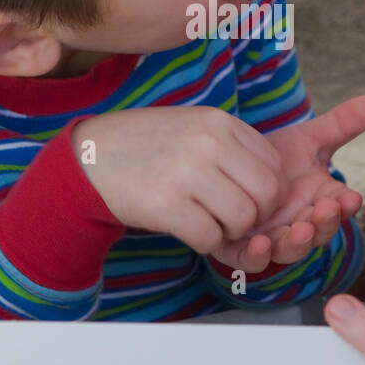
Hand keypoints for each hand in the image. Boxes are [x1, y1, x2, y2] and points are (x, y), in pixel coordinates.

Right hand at [71, 107, 283, 264]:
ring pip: (243, 219)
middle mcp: (207, 143)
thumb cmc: (146, 145)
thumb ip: (232, 145)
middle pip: (267, 194)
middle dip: (257, 216)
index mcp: (218, 122)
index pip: (274, 165)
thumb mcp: (192, 126)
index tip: (247, 199)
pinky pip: (209, 237)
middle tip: (233, 219)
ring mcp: (186, 173)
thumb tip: (274, 181)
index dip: (267, 192)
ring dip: (231, 231)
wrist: (90, 157)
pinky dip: (205, 242)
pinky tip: (188, 230)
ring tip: (208, 222)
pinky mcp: (165, 204)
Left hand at [210, 95, 364, 272]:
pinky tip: (259, 243)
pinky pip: (251, 260)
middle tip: (324, 210)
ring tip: (300, 230)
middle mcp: (300, 224)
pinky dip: (257, 256)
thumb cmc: (274, 157)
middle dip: (324, 224)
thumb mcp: (308, 139)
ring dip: (297, 244)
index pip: (340, 206)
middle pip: (318, 232)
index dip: (345, 205)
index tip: (349, 198)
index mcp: (321, 201)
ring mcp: (272, 239)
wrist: (229, 165)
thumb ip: (341, 124)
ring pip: (289, 250)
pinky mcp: (240, 249)